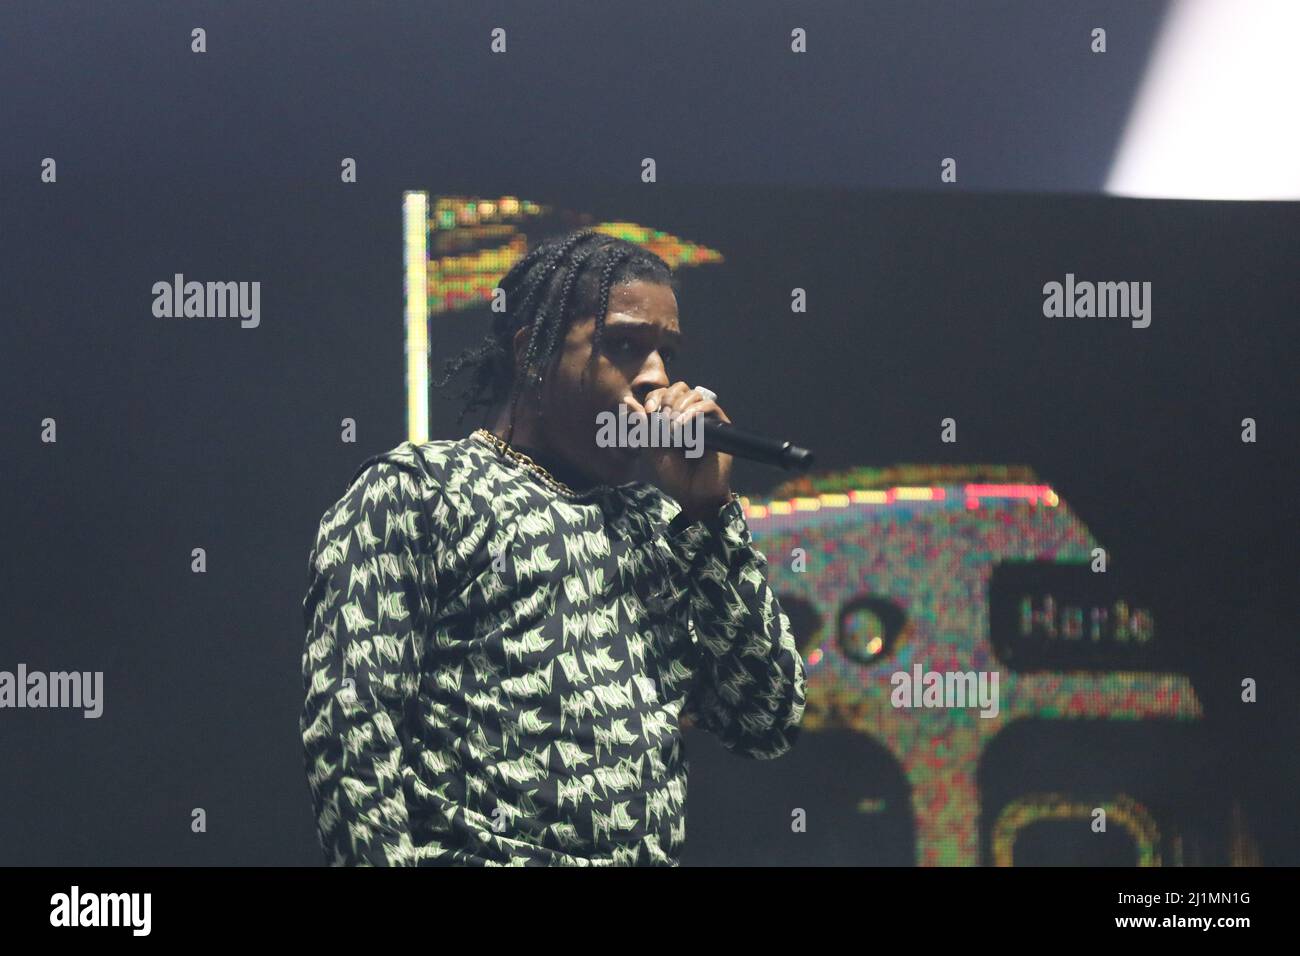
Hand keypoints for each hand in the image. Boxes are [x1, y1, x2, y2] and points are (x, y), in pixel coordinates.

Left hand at [623, 383, 734, 521]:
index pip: (664, 393)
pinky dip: (692, 412)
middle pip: (680, 387)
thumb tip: (628, 400)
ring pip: (694, 394)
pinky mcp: (720, 426)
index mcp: (673, 418)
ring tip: (671, 427)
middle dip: (667, 398)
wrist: (693, 494)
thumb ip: (642, 424)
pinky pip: (709, 406)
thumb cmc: (674, 475)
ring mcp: (705, 420)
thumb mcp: (652, 447)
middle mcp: (690, 415)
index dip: (655, 396)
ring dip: (678, 406)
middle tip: (661, 418)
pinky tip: (681, 427)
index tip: (648, 411)